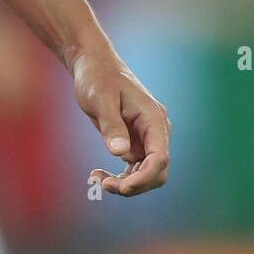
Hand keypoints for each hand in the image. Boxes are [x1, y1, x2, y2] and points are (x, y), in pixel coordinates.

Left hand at [70, 48, 170, 196]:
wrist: (93, 65)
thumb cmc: (97, 77)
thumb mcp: (101, 98)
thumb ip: (112, 125)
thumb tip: (120, 153)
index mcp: (153, 118)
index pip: (159, 157)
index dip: (144, 178)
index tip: (122, 188)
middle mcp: (155, 130)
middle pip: (156, 171)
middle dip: (134, 184)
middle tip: (104, 185)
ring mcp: (146, 137)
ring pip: (145, 173)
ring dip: (125, 183)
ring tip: (96, 179)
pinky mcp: (135, 141)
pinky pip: (134, 167)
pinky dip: (120, 176)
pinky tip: (98, 175)